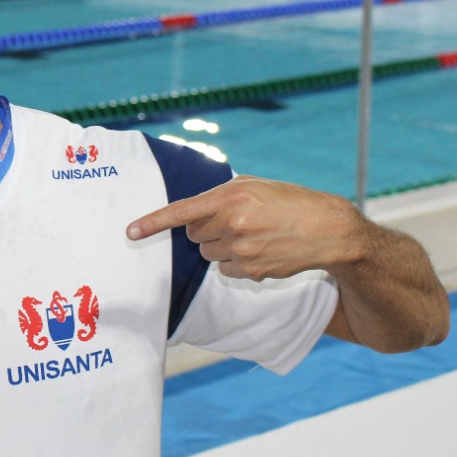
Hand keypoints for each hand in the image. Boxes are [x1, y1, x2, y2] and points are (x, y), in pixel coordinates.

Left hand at [126, 176, 360, 280]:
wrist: (327, 229)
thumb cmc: (289, 201)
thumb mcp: (255, 186)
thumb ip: (222, 195)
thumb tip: (192, 214)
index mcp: (231, 196)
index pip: (182, 211)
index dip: (153, 223)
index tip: (130, 233)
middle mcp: (233, 223)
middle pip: (194, 234)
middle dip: (207, 229)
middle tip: (235, 221)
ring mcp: (242, 250)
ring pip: (208, 253)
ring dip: (221, 246)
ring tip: (252, 235)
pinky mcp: (251, 271)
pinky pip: (225, 269)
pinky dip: (236, 262)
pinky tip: (260, 251)